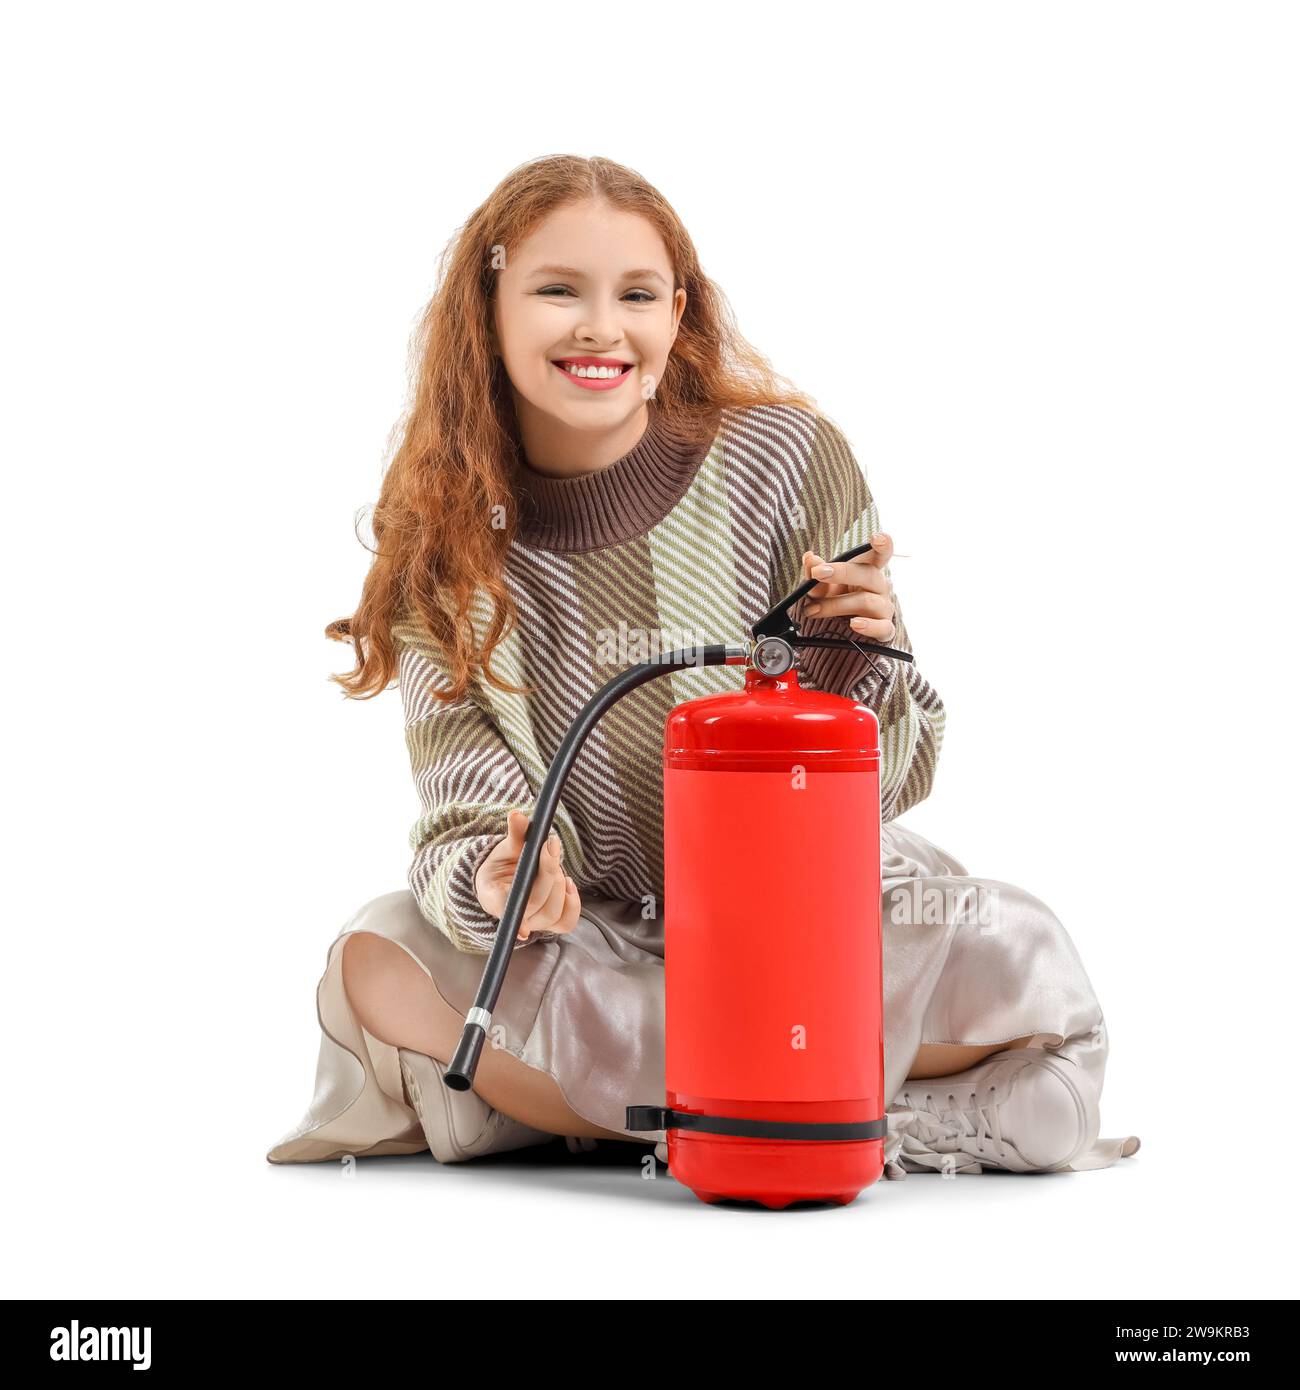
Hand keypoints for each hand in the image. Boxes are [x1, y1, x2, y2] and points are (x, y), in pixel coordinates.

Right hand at [475, 809, 580, 940]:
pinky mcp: (550, 923)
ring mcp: (534, 922)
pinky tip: (567, 882)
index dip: (516, 918)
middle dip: (548, 872)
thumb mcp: (506, 847)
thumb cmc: (504, 864)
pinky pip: (566, 922)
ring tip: (554, 863)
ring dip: (559, 885)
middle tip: (549, 846)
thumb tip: (516, 815)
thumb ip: (515, 833)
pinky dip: (572, 902)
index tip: (523, 929)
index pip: (506, 907)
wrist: (505, 881)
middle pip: (537, 903)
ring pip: (553, 913)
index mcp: (494, 898)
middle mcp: (514, 915)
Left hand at [799, 533, 895, 642]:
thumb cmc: (835, 599)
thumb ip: (816, 571)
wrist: (840, 631)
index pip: (880, 554)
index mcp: (867, 569)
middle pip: (868, 574)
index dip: (883, 544)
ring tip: (813, 609)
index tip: (875, 538)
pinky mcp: (884, 629)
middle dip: (841, 572)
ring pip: (866, 601)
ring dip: (835, 604)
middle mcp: (879, 586)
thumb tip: (810, 558)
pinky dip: (868, 626)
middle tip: (817, 573)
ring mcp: (884, 607)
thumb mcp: (822, 585)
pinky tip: (854, 623)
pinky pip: (882, 627)